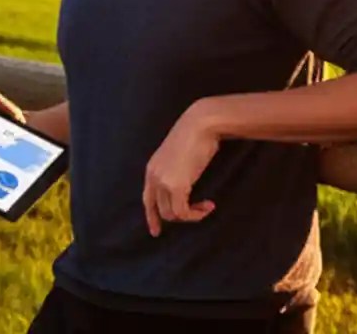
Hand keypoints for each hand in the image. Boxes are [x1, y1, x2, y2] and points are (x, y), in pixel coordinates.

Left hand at [143, 102, 219, 236]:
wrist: (201, 124)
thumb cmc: (195, 135)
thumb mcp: (180, 156)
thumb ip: (176, 171)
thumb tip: (183, 186)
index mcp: (151, 169)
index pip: (147, 200)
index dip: (151, 217)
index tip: (156, 232)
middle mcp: (153, 177)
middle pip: (161, 210)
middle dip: (180, 216)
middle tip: (200, 211)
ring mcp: (163, 182)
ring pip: (172, 214)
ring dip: (191, 215)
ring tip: (206, 206)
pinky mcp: (176, 186)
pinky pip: (183, 211)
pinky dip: (196, 214)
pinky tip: (208, 206)